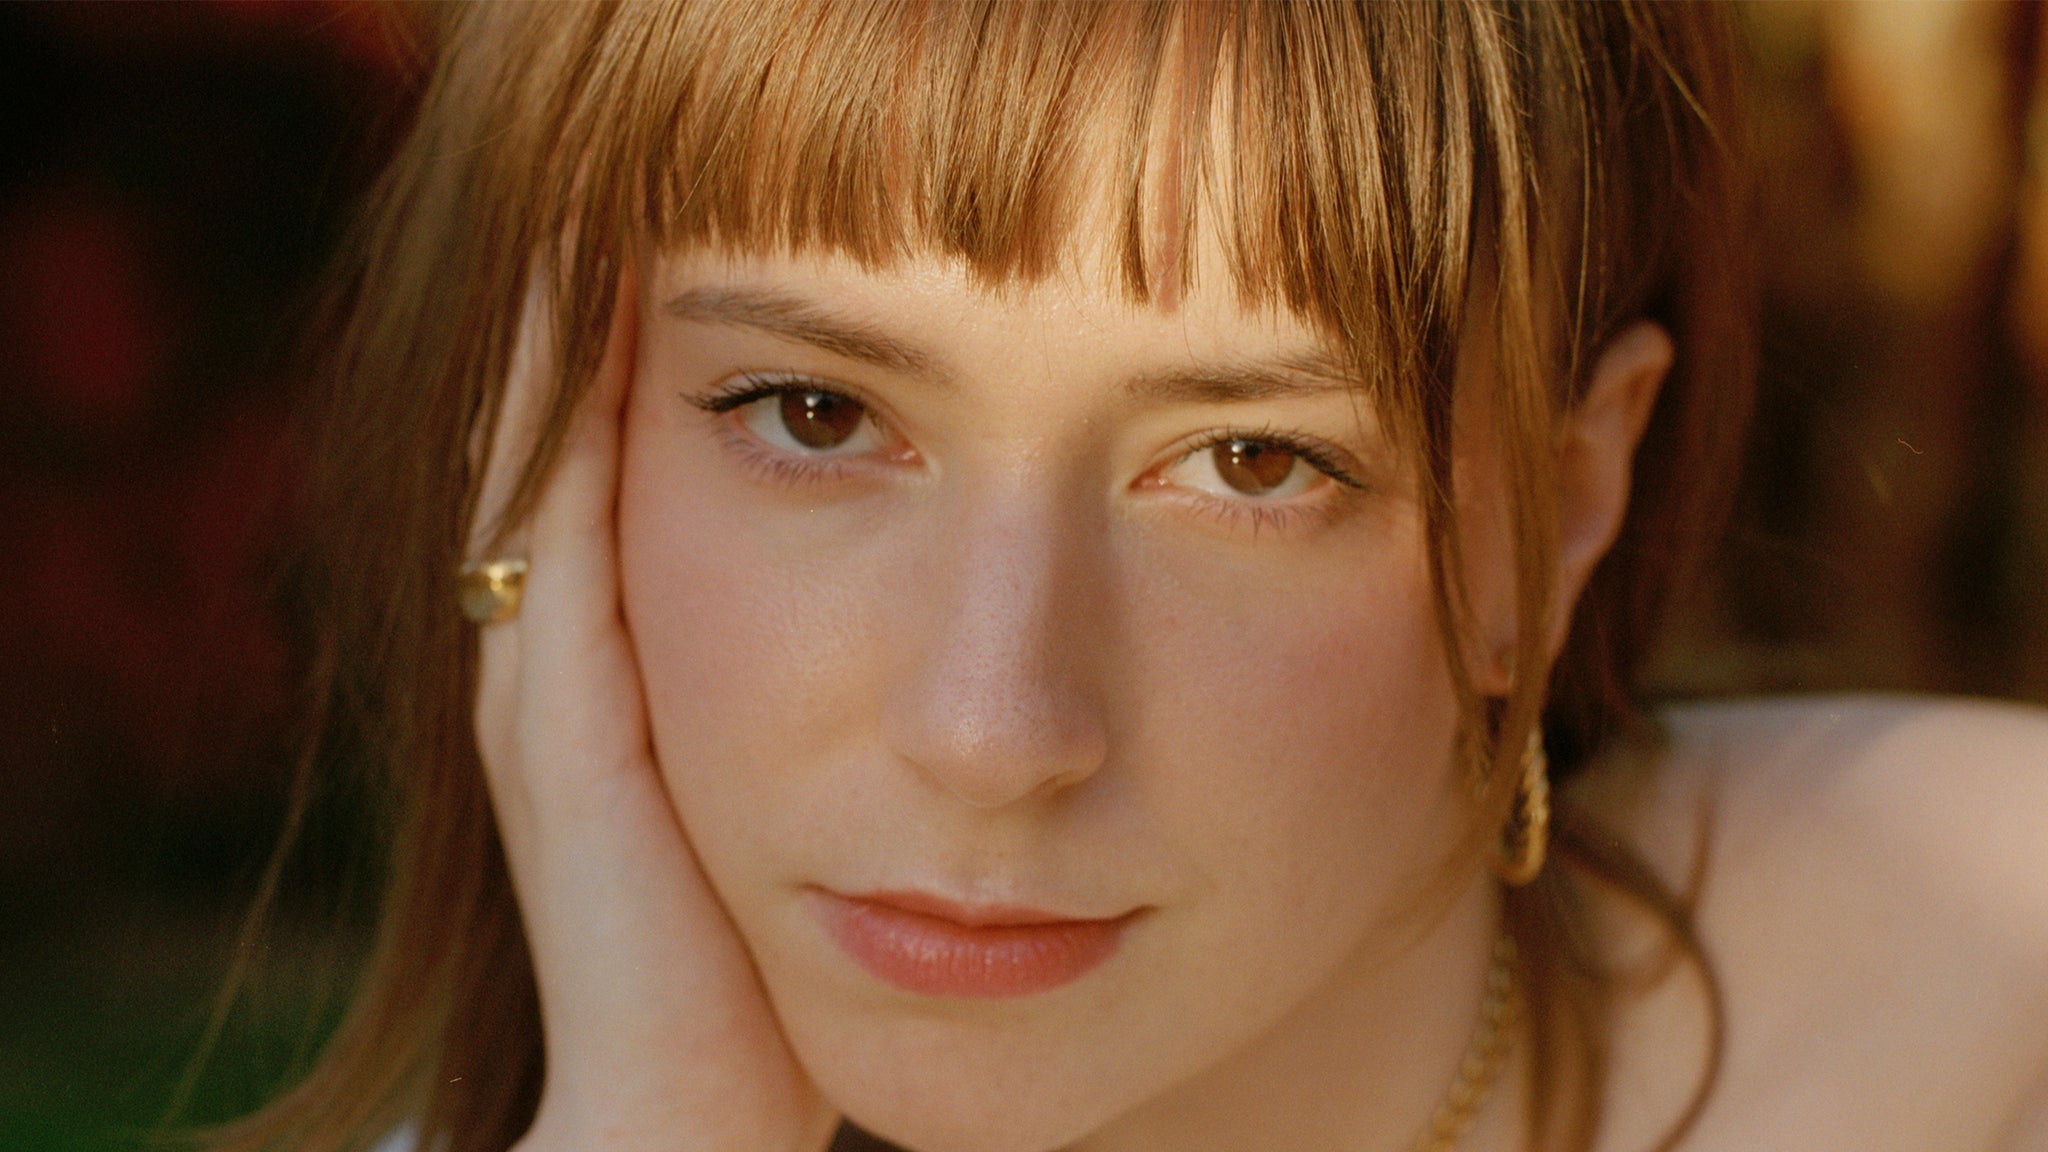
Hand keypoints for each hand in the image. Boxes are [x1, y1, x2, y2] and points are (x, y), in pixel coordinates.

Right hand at [470, 265, 837, 1151]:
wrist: (686, 1108)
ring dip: (555, 350)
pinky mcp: (564, 721)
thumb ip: (808, 739)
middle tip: (617, 215)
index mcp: (619, 687)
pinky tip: (585, 324)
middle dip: (580, 341)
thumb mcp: (782, 824)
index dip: (629, 388)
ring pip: (533, 472)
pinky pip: (550, 533)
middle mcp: (558, 671)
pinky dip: (555, 422)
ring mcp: (545, 691)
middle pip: (550, 461)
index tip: (680, 281)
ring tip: (593, 226)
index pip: (611, 496)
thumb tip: (904, 690)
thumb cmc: (759, 984)